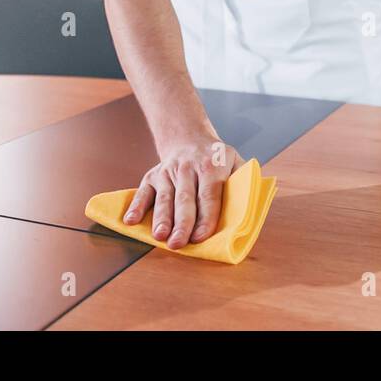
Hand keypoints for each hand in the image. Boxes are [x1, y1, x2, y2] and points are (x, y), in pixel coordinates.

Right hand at [122, 135, 242, 248]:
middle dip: (181, 223)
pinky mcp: (153, 175)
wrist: (188, 137)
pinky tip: (131, 221)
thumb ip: (245, 182)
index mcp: (212, 166)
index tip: (201, 237)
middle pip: (185, 198)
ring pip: (165, 197)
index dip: (205, 218)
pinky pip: (143, 191)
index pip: (209, 195)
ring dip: (161, 218)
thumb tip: (249, 209)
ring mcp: (168, 171)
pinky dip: (136, 206)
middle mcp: (188, 167)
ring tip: (159, 236)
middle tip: (178, 243)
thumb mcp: (236, 161)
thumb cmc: (216, 158)